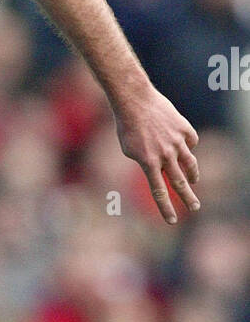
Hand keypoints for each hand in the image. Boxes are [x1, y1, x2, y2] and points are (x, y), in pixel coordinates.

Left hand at [114, 86, 199, 223]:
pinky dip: (188, 146)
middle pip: (180, 182)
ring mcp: (177, 141)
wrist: (135, 101)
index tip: (172, 221)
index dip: (166, 208)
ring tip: (194, 180)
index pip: (158, 192)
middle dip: (188, 197)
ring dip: (193, 174)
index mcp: (148, 163)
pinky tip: (186, 148)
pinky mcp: (184, 128)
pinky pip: (190, 142)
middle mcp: (165, 155)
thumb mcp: (129, 150)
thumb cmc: (126, 126)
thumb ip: (144, 162)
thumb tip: (158, 168)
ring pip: (190, 163)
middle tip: (195, 208)